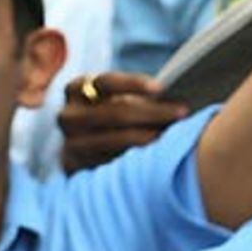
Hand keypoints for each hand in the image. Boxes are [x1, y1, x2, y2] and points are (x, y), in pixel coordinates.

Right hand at [59, 71, 188, 172]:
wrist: (78, 155)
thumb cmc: (106, 121)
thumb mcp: (110, 102)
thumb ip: (131, 97)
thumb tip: (172, 96)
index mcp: (76, 89)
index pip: (107, 82)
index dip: (134, 84)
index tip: (161, 88)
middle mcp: (69, 115)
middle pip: (116, 112)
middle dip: (153, 112)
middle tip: (182, 112)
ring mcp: (71, 143)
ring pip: (116, 140)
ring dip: (149, 137)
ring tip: (175, 134)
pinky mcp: (76, 168)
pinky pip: (113, 162)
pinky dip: (137, 158)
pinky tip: (157, 155)